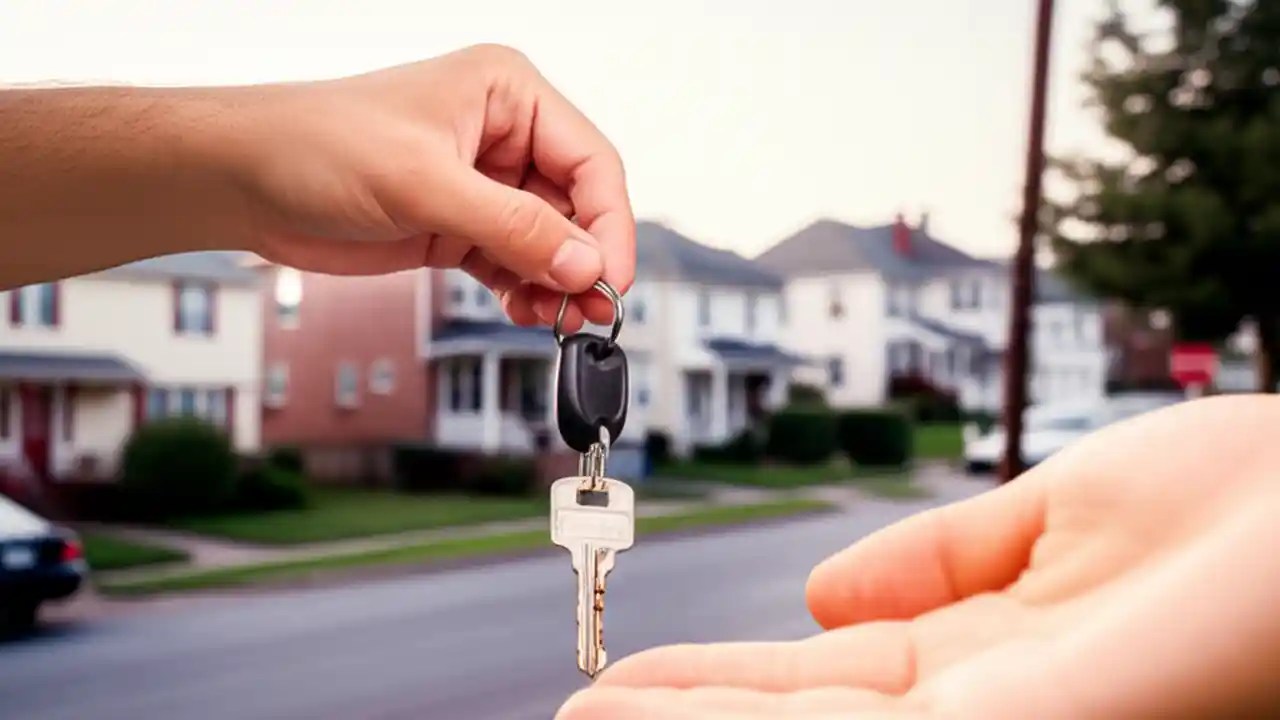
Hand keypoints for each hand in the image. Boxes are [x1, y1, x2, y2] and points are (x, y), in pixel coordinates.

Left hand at [225, 45, 632, 330]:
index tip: (610, 278)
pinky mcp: (459, 225)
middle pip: (577, 207)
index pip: (590, 161)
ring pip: (550, 243)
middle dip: (584, 262)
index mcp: (508, 94)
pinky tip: (527, 312)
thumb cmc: (319, 144)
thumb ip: (512, 227)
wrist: (246, 179)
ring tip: (557, 319)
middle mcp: (504, 135)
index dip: (609, 224)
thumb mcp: (425, 183)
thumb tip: (585, 266)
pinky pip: (514, 263)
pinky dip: (526, 291)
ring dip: (558, 284)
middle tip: (591, 311)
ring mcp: (482, 184)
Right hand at [560, 396, 1279, 718]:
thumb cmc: (1257, 507)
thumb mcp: (1064, 510)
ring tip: (589, 714)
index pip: (826, 682)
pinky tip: (677, 712)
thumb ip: (945, 553)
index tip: (635, 672)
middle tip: (579, 709)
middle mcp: (995, 711)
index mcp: (999, 657)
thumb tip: (822, 592)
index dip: (723, 680)